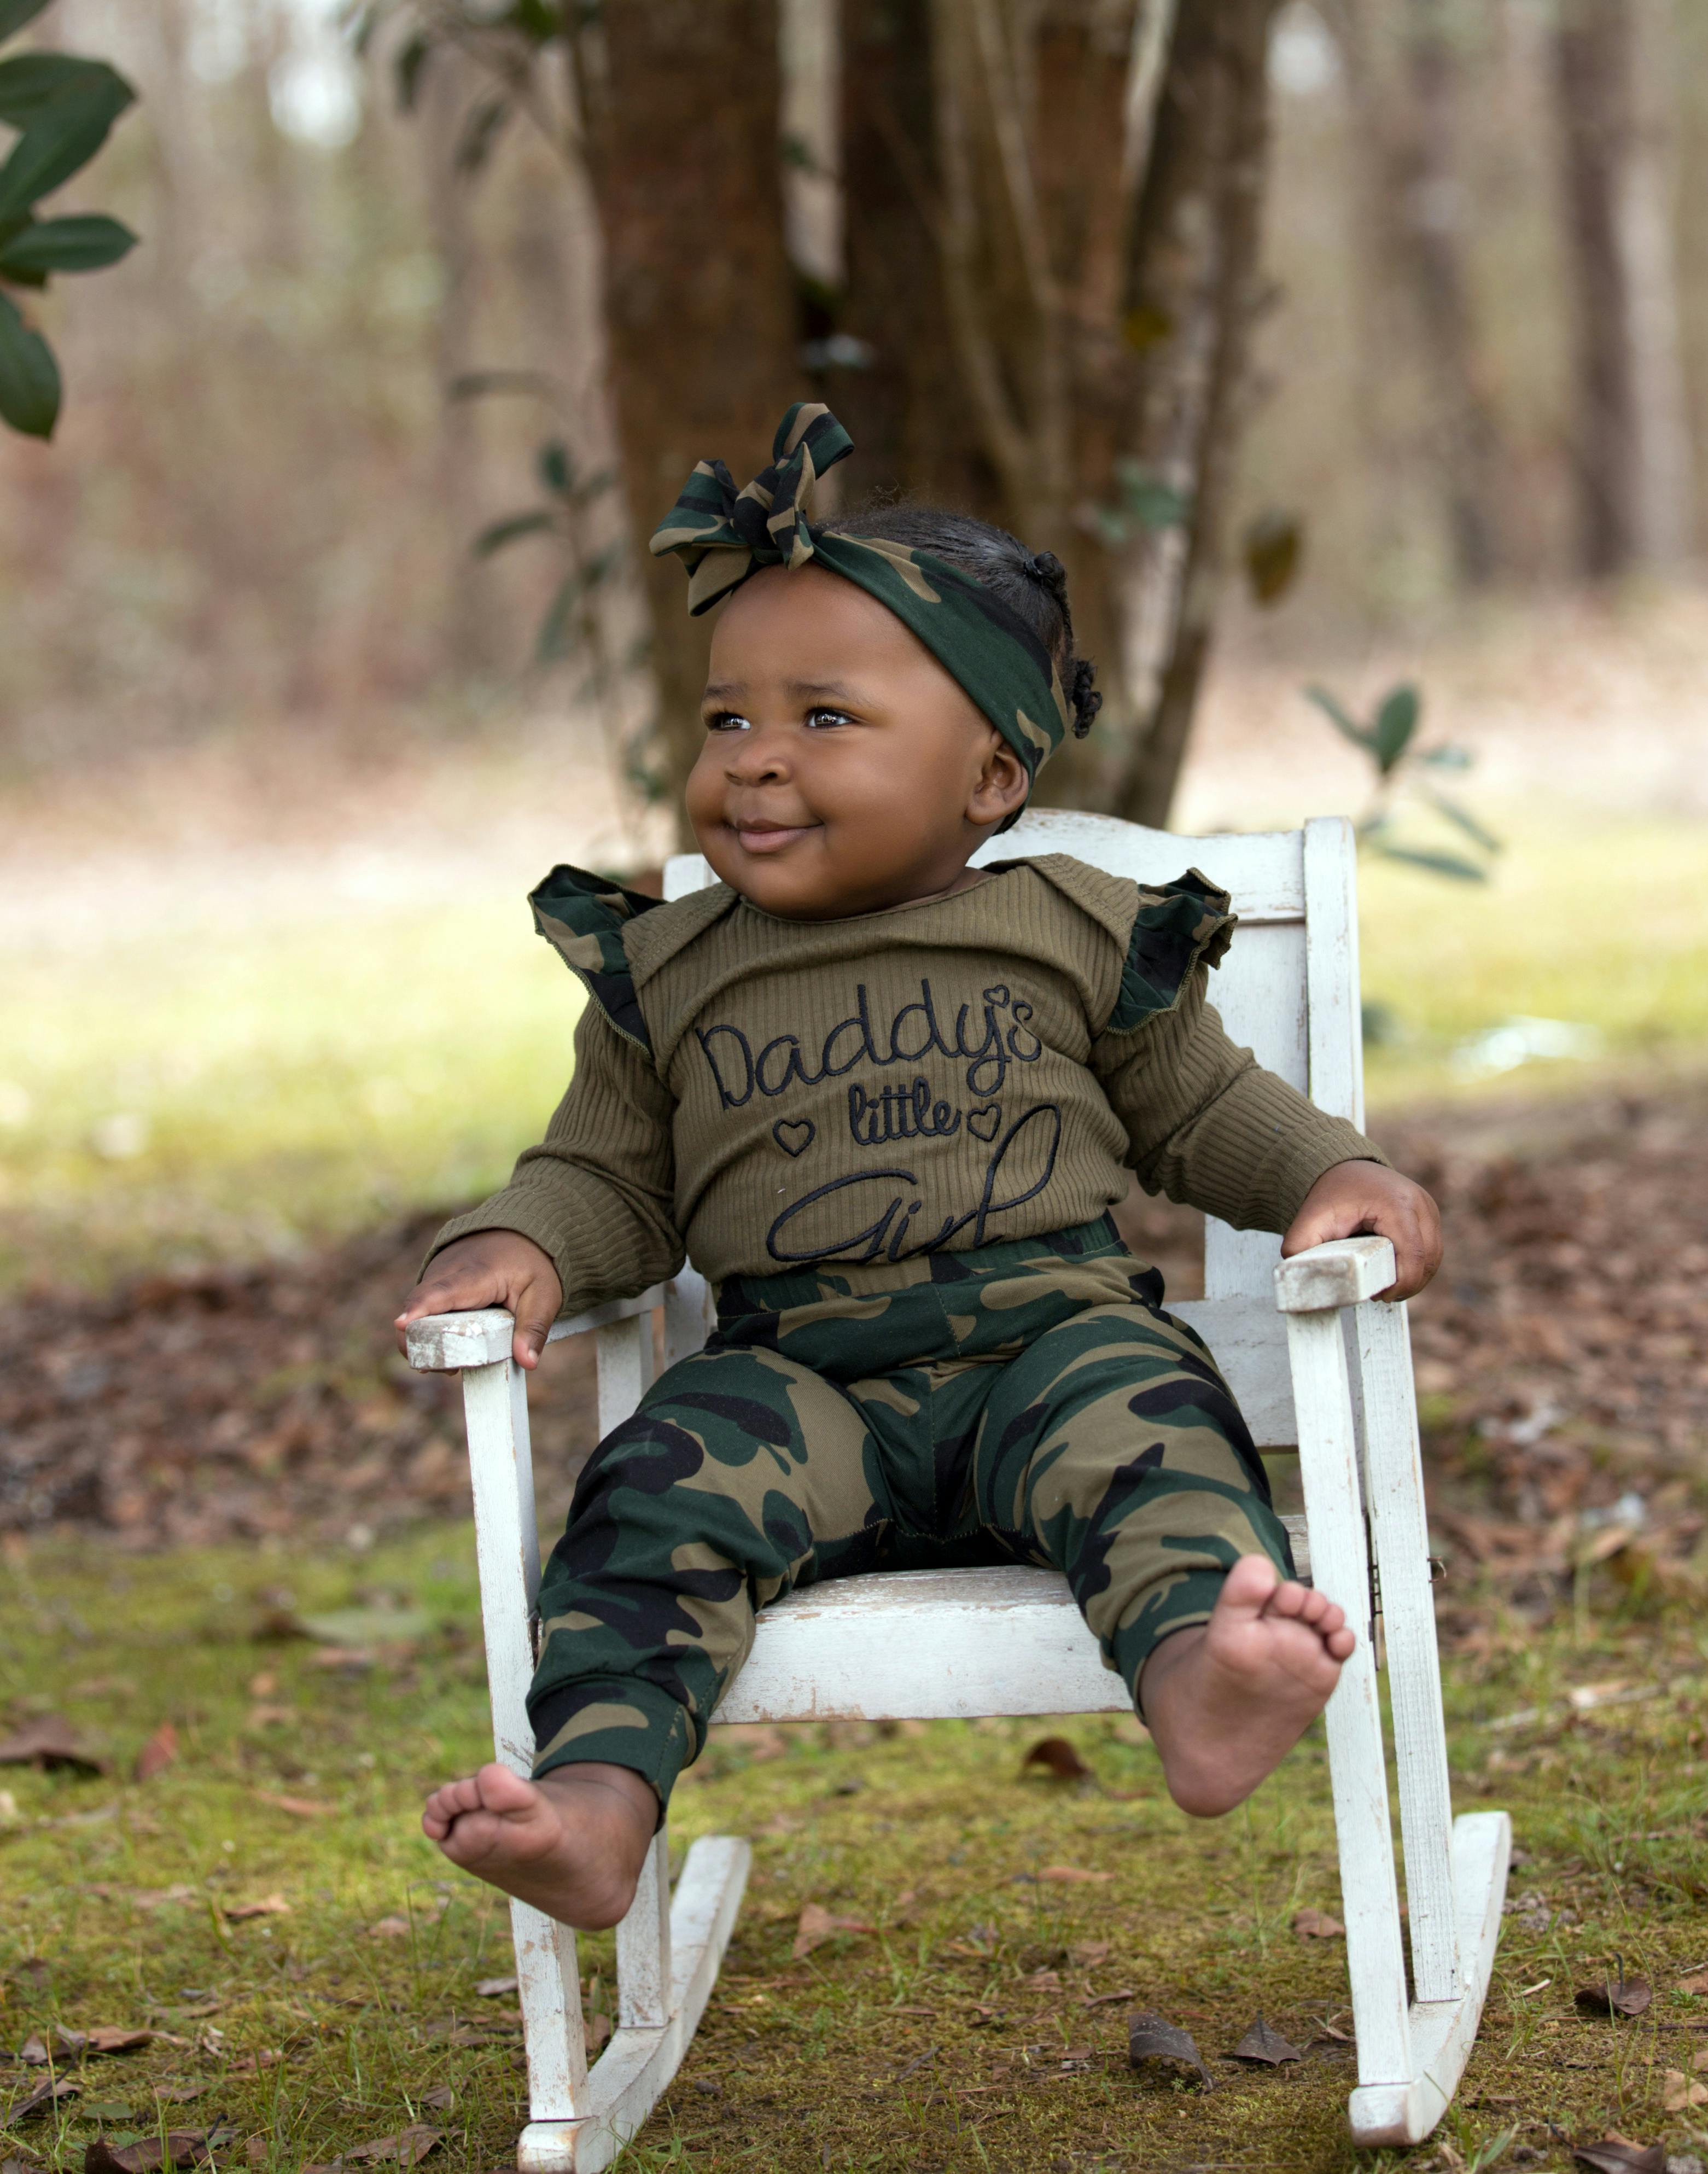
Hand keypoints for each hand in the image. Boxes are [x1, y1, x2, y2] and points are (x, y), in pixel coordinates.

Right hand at [395, 1231, 563, 1369]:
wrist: (520, 1233)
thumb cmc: (531, 1264)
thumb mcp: (544, 1296)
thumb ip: (534, 1328)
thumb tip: (528, 1363)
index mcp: (478, 1273)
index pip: (444, 1291)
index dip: (422, 1309)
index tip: (402, 1324)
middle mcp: (448, 1270)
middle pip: (419, 1305)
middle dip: (420, 1339)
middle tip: (445, 1369)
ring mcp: (436, 1274)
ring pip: (416, 1309)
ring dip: (426, 1338)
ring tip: (453, 1364)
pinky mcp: (432, 1281)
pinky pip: (421, 1308)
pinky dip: (429, 1328)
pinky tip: (451, 1347)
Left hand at [1280, 1160, 1441, 1300]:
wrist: (1343, 1167)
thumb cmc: (1330, 1194)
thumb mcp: (1310, 1220)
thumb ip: (1300, 1248)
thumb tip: (1298, 1280)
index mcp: (1396, 1205)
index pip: (1413, 1255)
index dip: (1402, 1283)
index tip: (1381, 1296)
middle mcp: (1419, 1203)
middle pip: (1428, 1259)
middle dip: (1409, 1284)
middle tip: (1382, 1295)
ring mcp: (1428, 1208)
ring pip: (1434, 1256)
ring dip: (1416, 1276)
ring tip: (1388, 1287)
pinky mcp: (1429, 1214)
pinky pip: (1432, 1248)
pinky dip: (1419, 1265)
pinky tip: (1397, 1274)